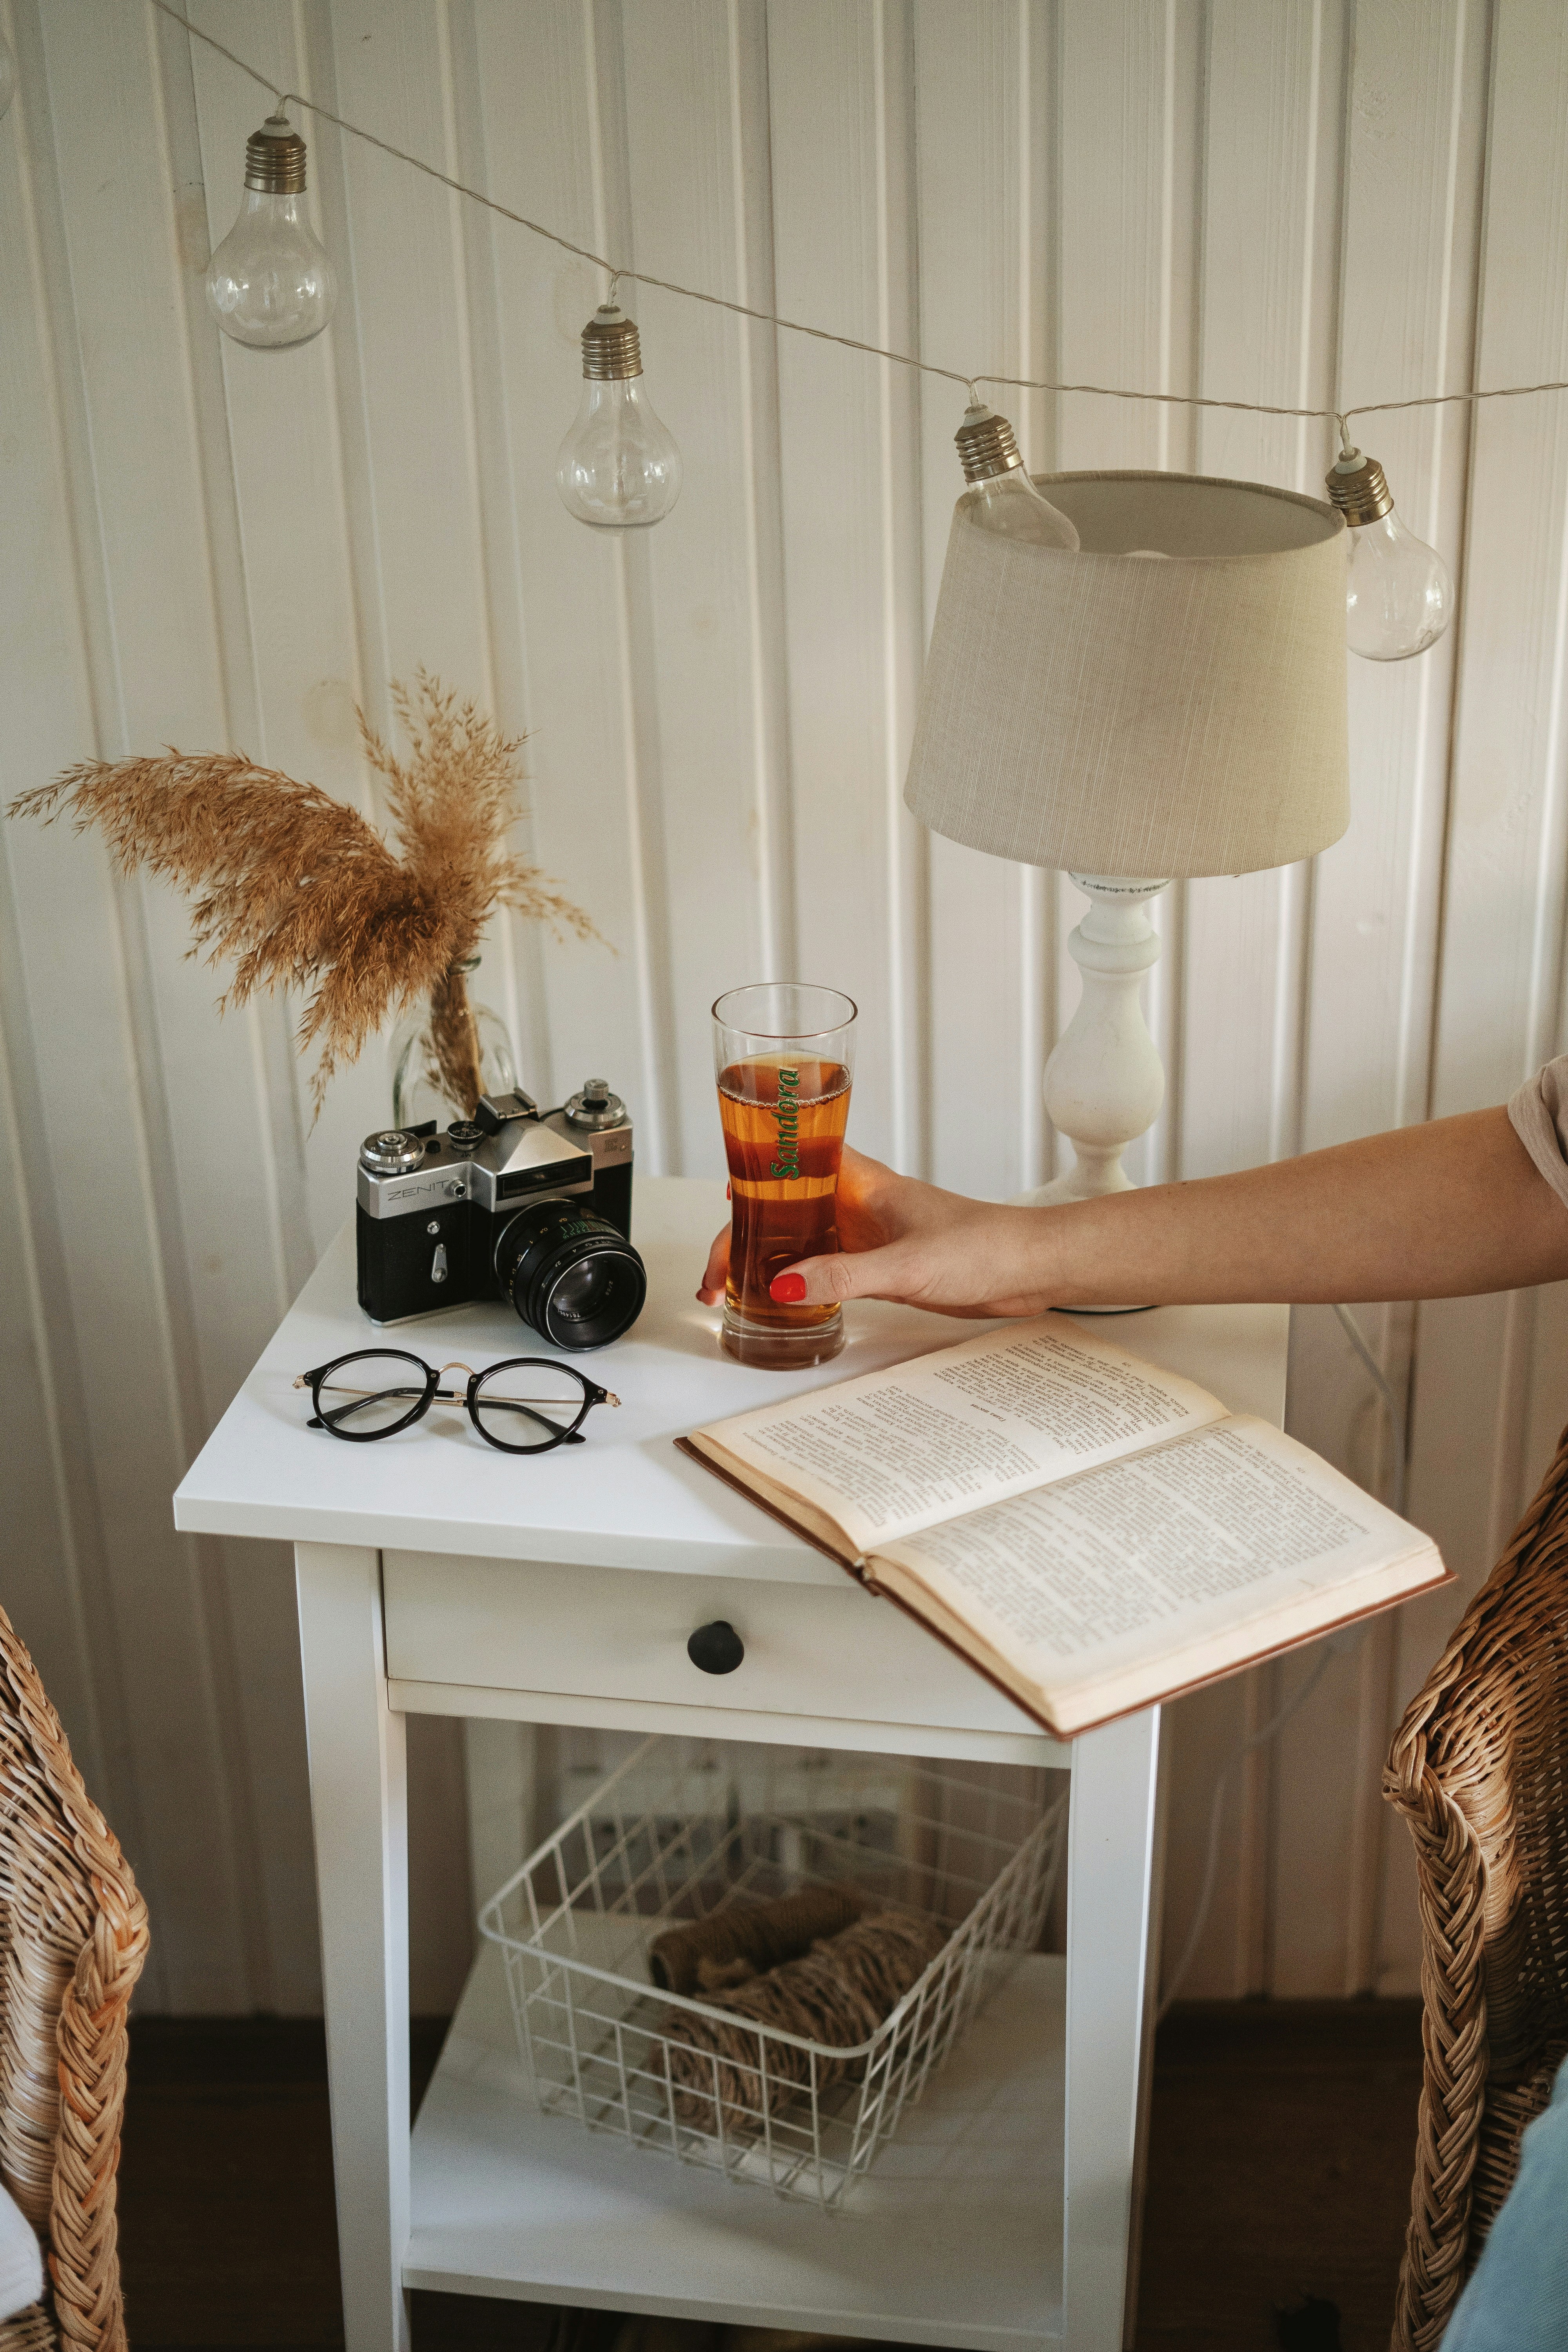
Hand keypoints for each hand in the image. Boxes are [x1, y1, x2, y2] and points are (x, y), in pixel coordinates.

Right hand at [696, 1146, 1061, 1318]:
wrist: (1031, 1268)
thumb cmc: (986, 1246)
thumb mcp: (906, 1265)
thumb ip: (844, 1275)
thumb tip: (784, 1285)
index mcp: (863, 1183)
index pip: (796, 1158)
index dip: (755, 1169)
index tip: (722, 1197)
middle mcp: (860, 1204)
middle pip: (786, 1206)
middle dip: (744, 1233)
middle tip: (717, 1274)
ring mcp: (869, 1235)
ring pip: (801, 1238)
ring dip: (766, 1257)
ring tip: (731, 1289)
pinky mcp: (883, 1265)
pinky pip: (824, 1267)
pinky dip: (796, 1279)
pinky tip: (780, 1299)